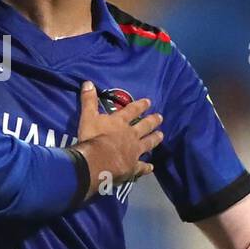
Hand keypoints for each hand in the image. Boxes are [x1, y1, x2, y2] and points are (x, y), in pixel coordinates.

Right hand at [70, 81, 162, 196]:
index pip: (132, 111)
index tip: (149, 102)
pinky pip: (142, 167)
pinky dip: (147, 167)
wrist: (98, 161)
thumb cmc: (92, 137)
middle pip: (144, 126)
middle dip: (152, 121)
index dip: (140, 105)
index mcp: (120, 122)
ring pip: (147, 143)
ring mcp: (134, 151)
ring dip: (154, 139)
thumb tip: (88, 82)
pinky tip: (151, 167)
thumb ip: (89, 100)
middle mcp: (131, 135)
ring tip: (161, 135)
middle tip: (160, 117)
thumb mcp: (88, 116)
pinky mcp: (133, 166)